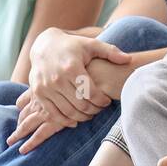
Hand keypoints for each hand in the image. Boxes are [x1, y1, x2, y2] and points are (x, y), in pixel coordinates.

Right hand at [9, 53, 132, 152]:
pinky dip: (64, 120)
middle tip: (99, 109)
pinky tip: (74, 120)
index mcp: (71, 67)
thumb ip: (110, 51)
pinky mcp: (37, 94)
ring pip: (66, 111)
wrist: (44, 46)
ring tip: (89, 114)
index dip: (101, 101)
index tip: (107, 101)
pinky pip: (51, 113)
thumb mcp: (92, 44)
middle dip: (93, 110)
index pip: (90, 92)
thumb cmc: (73, 46)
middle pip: (79, 104)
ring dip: (81, 117)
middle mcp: (56, 79)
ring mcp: (45, 87)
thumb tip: (129, 59)